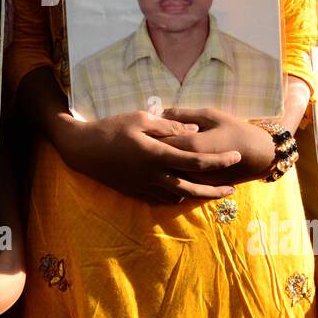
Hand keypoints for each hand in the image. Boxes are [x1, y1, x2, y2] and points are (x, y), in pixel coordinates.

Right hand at [57, 110, 243, 203]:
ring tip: (210, 190)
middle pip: (192, 188)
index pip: (197, 161)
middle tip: (231, 190)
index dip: (219, 160)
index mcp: (157, 155)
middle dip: (214, 191)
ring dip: (195, 195)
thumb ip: (170, 126)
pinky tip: (183, 190)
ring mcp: (144, 187)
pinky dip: (176, 196)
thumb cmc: (112, 128)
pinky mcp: (136, 192)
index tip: (235, 156)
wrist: (83, 149)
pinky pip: (162, 199)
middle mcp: (153, 175)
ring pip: (178, 197)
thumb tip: (195, 129)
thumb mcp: (141, 118)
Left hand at [160, 107, 277, 186]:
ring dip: (160, 163)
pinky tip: (168, 165)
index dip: (151, 132)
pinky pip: (177, 183)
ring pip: (167, 173)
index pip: (161, 139)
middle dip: (153, 149)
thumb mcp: (210, 115)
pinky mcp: (198, 188)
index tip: (147, 126)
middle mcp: (192, 166)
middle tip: (149, 139)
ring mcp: (195, 180)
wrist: (258, 155)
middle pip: (161, 159)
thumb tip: (159, 111)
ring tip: (157, 152)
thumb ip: (183, 114)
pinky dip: (170, 173)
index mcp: (193, 145)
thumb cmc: (234, 129)